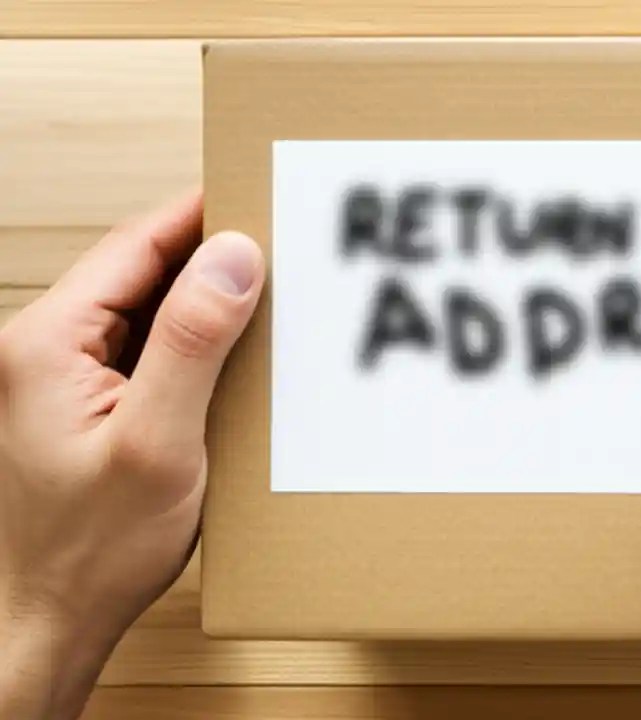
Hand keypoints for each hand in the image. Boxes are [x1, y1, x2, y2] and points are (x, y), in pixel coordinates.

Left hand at [0, 191, 263, 719]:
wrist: (48, 618)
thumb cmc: (90, 549)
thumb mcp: (158, 441)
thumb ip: (192, 342)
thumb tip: (233, 258)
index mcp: (47, 343)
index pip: (135, 247)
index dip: (200, 216)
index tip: (258, 195)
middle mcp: (47, 350)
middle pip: (141, 272)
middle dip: (211, 258)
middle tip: (281, 246)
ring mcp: (65, 379)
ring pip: (147, 311)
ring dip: (205, 304)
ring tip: (269, 299)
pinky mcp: (90, 407)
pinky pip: (148, 352)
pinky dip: (194, 347)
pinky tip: (235, 359)